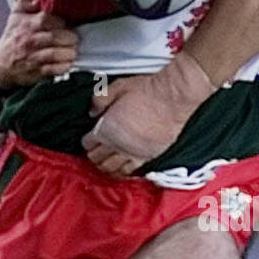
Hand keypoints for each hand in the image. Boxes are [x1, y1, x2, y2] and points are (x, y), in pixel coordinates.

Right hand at [0, 0, 78, 88]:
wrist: (1, 64)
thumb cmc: (13, 38)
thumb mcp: (15, 18)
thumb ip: (25, 4)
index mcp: (26, 26)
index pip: (45, 20)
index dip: (59, 21)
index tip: (66, 24)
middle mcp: (29, 41)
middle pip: (53, 37)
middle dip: (68, 37)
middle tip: (75, 38)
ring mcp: (33, 57)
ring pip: (54, 54)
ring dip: (68, 52)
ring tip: (73, 51)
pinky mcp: (36, 72)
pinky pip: (52, 69)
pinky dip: (62, 67)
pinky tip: (68, 63)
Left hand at [81, 51, 214, 174]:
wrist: (172, 99)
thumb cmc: (147, 91)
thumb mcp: (118, 87)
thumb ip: (100, 100)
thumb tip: (93, 112)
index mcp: (107, 129)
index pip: (89, 142)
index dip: (87, 140)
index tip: (88, 138)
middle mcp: (118, 145)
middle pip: (98, 158)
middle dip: (93, 155)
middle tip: (94, 152)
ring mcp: (134, 153)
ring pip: (112, 169)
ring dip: (106, 166)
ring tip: (105, 163)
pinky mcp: (148, 157)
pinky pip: (131, 171)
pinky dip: (122, 172)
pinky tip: (121, 169)